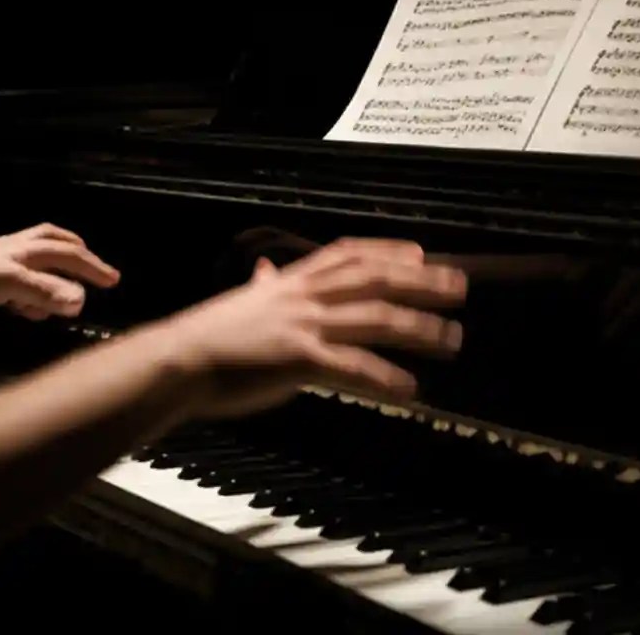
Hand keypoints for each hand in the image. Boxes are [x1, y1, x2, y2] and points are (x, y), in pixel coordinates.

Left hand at [0, 223, 119, 321]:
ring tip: (64, 299)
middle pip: (52, 246)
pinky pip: (18, 287)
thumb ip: (44, 291)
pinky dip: (31, 297)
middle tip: (96, 271)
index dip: (91, 266)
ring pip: (36, 267)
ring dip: (53, 281)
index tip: (112, 280)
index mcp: (24, 249)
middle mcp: (14, 253)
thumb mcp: (8, 283)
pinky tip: (27, 312)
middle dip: (77, 256)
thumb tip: (80, 300)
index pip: (67, 253)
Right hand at [160, 237, 467, 418]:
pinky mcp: (299, 359)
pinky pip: (353, 365)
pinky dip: (386, 376)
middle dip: (422, 282)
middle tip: (460, 288)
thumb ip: (262, 286)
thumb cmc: (208, 337)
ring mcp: (303, 325)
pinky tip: (411, 388)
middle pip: (375, 278)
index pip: (350, 253)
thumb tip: (265, 271)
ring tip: (452, 340)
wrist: (179, 361)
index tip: (422, 254)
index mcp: (291, 280)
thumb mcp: (241, 302)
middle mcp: (303, 295)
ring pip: (375, 317)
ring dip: (419, 328)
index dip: (389, 251)